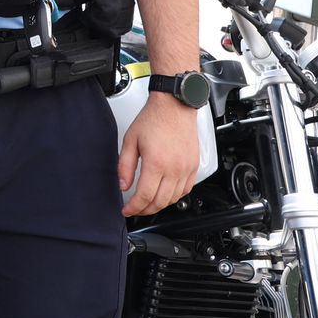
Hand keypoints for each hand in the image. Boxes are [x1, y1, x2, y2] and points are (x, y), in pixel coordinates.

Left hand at [119, 94, 200, 215]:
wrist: (174, 106)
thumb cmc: (153, 119)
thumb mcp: (130, 140)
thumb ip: (125, 166)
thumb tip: (123, 185)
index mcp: (157, 163)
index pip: (145, 196)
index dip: (134, 208)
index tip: (127, 210)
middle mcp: (174, 169)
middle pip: (160, 202)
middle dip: (145, 210)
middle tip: (135, 209)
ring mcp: (187, 169)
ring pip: (174, 199)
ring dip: (160, 205)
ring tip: (148, 203)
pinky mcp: (194, 166)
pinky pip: (186, 190)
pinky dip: (174, 197)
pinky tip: (165, 194)